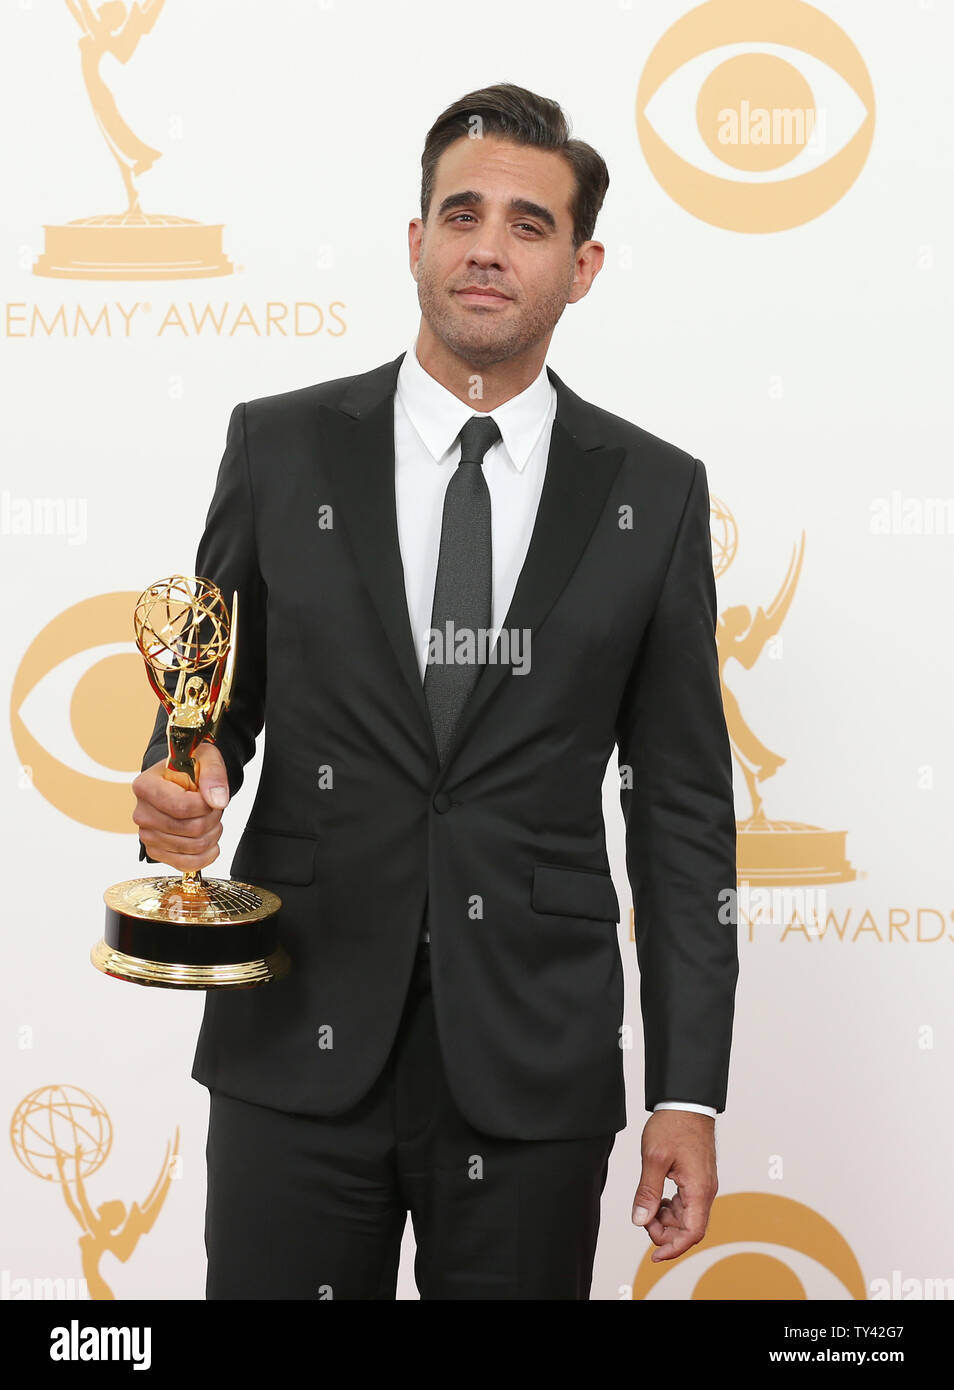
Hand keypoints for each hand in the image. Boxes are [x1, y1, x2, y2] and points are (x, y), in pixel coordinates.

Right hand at [132, 740, 228, 871]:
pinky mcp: (156, 851)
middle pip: (190, 829)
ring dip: (212, 835)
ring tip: (210, 819)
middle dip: (213, 819)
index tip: (211, 797)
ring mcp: (147, 835)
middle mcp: (141, 813)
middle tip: (214, 808)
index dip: (206, 806)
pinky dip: (206, 855)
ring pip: (193, 847)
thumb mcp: (207, 759)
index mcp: (145, 786)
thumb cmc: (192, 769)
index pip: (181, 807)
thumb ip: (214, 775)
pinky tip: (209, 840)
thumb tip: (217, 801)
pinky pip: (186, 864)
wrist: (183, 781)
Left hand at [632, 1110, 717, 1261]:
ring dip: (667, 1220)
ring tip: (648, 1206)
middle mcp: (705, 1191)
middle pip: (690, 1229)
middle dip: (666, 1232)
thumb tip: (640, 1220)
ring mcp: (703, 1185)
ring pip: (687, 1217)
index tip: (654, 1255)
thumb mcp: (654, 1158)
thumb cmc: (674, 1125)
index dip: (673, 1248)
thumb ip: (648, 1192)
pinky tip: (657, 1198)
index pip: (692, 1233)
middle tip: (644, 1219)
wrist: (687, 1103)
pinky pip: (686, 1204)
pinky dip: (671, 1208)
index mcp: (699, 1189)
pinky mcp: (697, 1179)